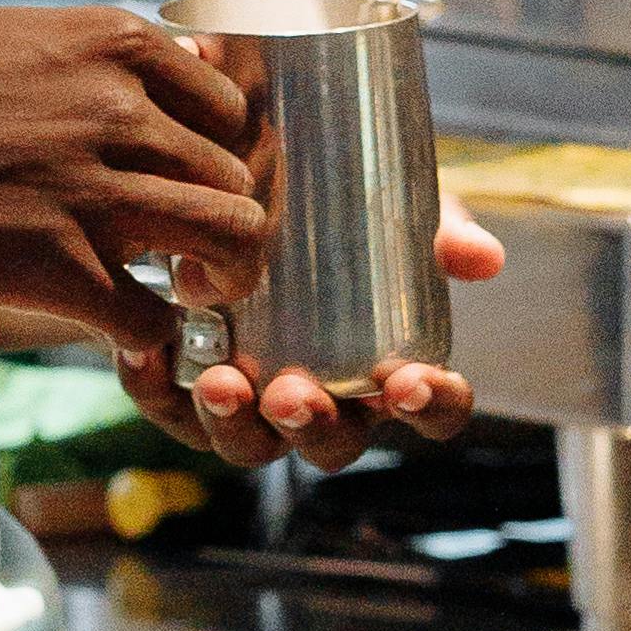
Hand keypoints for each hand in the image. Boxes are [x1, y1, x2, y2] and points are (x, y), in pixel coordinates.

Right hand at [0, 6, 267, 346]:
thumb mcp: (18, 34)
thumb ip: (101, 53)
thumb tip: (179, 65)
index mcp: (113, 45)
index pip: (230, 105)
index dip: (223, 152)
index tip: (194, 180)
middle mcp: (120, 110)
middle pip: (240, 177)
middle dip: (228, 219)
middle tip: (195, 247)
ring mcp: (95, 190)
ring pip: (232, 239)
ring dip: (222, 275)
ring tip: (188, 288)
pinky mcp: (60, 267)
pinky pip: (154, 319)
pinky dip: (150, 336)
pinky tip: (119, 328)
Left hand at [108, 206, 506, 481]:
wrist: (233, 186)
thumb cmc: (330, 214)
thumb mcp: (385, 211)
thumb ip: (434, 228)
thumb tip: (485, 257)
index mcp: (386, 369)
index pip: (432, 412)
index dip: (432, 408)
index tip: (412, 382)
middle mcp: (323, 400)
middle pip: (331, 444)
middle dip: (314, 426)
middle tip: (296, 393)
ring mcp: (251, 402)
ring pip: (249, 444)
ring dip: (236, 422)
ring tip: (220, 380)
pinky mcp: (181, 388)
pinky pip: (167, 408)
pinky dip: (156, 386)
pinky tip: (145, 350)